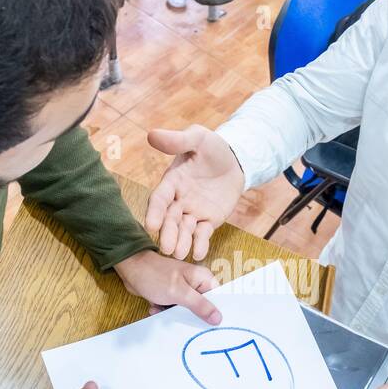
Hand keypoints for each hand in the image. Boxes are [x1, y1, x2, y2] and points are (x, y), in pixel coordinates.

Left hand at [114, 250, 221, 323]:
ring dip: (174, 314)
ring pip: (186, 311)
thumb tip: (218, 318)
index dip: (215, 313)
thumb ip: (200, 305)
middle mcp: (196, 283)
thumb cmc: (155, 275)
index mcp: (203, 278)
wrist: (130, 269)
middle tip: (180, 319)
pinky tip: (155, 308)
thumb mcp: (179, 293)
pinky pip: (174, 309)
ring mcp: (183, 289)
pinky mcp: (172, 295)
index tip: (212, 327)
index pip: (218, 299)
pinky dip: (165, 311)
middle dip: (191, 316)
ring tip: (162, 310)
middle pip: (202, 307)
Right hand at [144, 124, 245, 259]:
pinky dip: (200, 243)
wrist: (236, 160)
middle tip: (167, 248)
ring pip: (184, 229)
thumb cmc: (213, 148)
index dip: (155, 212)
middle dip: (168, 233)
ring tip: (180, 254)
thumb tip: (151, 134)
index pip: (160, 199)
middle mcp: (178, 200)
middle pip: (170, 219)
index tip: (151, 226)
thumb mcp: (198, 138)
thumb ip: (178, 140)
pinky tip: (200, 253)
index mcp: (172, 181)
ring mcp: (193, 212)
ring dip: (181, 242)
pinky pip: (203, 234)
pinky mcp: (208, 221)